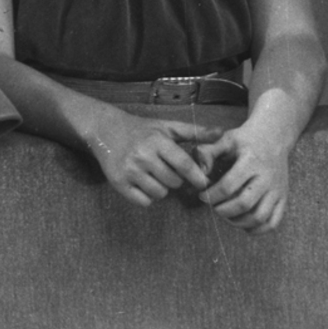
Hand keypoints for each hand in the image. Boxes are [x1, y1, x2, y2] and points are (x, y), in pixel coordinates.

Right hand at [88, 110, 222, 208]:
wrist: (106, 130)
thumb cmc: (143, 129)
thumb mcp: (168, 127)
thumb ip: (195, 132)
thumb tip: (221, 132)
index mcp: (157, 141)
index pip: (184, 164)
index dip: (197, 176)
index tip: (204, 183)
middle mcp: (142, 156)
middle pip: (173, 182)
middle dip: (175, 179)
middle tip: (166, 170)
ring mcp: (129, 170)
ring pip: (160, 193)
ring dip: (161, 188)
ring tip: (153, 175)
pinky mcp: (119, 183)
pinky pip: (144, 201)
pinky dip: (147, 196)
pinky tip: (143, 182)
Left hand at [196, 123, 292, 231]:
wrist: (274, 136)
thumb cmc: (245, 139)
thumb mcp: (225, 139)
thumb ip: (208, 152)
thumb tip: (198, 172)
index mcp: (251, 161)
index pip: (228, 186)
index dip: (211, 195)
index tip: (203, 195)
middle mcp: (267, 177)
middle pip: (243, 204)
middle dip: (222, 210)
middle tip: (214, 206)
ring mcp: (277, 190)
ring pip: (259, 217)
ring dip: (238, 222)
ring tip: (226, 215)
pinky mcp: (283, 198)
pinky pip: (272, 222)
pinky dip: (256, 229)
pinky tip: (243, 222)